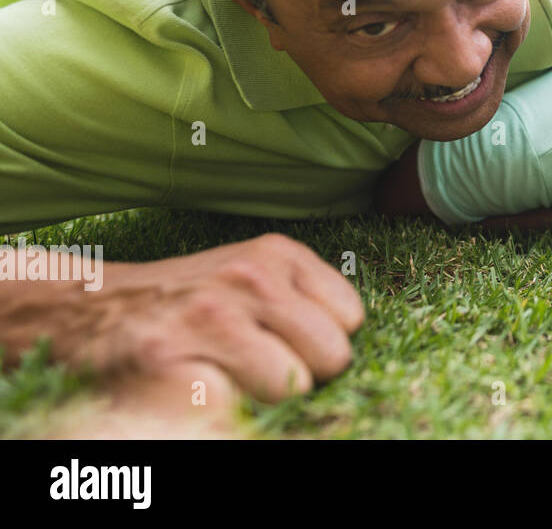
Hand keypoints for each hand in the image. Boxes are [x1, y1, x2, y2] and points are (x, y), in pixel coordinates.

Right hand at [11, 233, 365, 407]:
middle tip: (252, 363)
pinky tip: (193, 389)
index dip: (322, 340)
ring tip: (220, 373)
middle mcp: (250, 279)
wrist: (84, 310)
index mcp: (276, 255)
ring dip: (262, 395)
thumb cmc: (183, 303)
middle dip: (303, 371)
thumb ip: (301, 296)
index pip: (351, 317)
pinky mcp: (171, 366)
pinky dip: (220, 412)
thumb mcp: (248, 274)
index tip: (286, 340)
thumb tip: (349, 343)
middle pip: (333, 355)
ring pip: (293, 387)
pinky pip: (236, 412)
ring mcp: (211, 321)